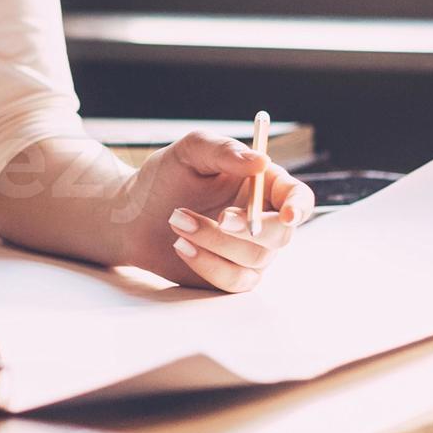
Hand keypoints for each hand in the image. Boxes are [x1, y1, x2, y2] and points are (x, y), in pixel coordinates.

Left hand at [113, 131, 314, 291]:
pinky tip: (180, 246)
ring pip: (253, 258)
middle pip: (281, 234)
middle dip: (249, 228)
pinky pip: (233, 281)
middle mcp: (264, 221)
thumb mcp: (190, 152)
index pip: (298, 198)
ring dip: (214, 241)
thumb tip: (260, 161)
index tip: (287, 213)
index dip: (299, 206)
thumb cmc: (165, 178)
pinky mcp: (231, 277)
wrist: (132, 216)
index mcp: (263, 186)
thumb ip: (223, 151)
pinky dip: (206, 264)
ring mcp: (250, 252)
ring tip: (177, 220)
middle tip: (220, 218)